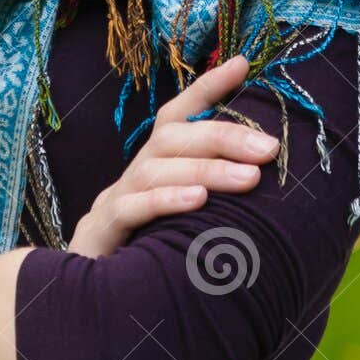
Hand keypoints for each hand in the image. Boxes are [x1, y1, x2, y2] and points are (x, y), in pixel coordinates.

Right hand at [69, 53, 278, 258]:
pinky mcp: (102, 231)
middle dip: (224, 137)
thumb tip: (267, 169)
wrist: (90, 297)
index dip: (208, 87)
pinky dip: (166, 201)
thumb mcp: (187, 213)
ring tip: (249, 178)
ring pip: (157, 170)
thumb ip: (214, 188)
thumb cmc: (152, 248)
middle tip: (269, 148)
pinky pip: (133, 209)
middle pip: (173, 138)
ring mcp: (116, 199)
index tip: (241, 62)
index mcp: (157, 163)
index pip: (180, 114)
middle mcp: (136, 173)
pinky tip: (197, 202)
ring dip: (206, 170)